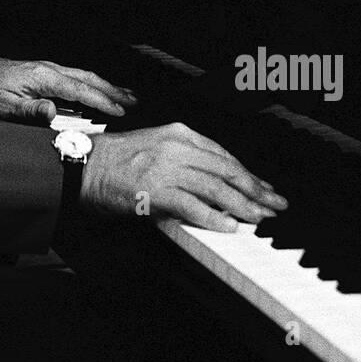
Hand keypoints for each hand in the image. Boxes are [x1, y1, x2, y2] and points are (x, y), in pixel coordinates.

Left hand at [0, 54, 136, 123]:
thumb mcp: (2, 108)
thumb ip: (29, 111)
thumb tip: (54, 113)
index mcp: (43, 77)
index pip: (80, 90)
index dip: (102, 101)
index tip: (121, 111)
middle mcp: (48, 69)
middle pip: (88, 79)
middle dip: (112, 90)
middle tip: (135, 101)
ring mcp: (46, 68)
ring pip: (82, 75)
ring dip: (104, 85)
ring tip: (124, 94)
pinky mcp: (41, 72)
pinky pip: (73, 76)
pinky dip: (90, 82)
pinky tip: (94, 89)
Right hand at [80, 121, 287, 231]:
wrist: (85, 164)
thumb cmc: (115, 158)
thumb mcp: (155, 146)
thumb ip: (183, 159)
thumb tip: (212, 181)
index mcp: (179, 134)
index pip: (223, 156)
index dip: (247, 174)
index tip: (263, 188)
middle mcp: (178, 146)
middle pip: (227, 170)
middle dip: (255, 189)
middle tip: (275, 204)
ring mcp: (168, 168)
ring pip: (216, 188)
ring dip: (243, 205)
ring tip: (260, 218)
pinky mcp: (157, 190)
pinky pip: (193, 205)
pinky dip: (214, 217)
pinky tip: (230, 227)